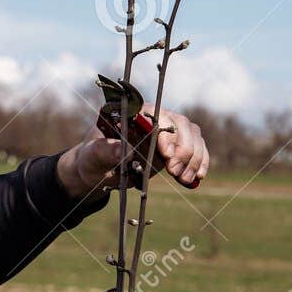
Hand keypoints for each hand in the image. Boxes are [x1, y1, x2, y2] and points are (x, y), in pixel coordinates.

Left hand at [57, 110, 208, 198]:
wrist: (98, 171)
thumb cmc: (92, 159)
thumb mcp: (92, 157)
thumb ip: (105, 152)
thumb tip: (124, 151)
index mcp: (131, 113)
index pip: (155, 114)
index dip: (165, 132)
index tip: (166, 155)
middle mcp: (152, 117)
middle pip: (179, 123)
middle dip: (182, 148)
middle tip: (175, 172)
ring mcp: (166, 131)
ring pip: (192, 134)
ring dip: (193, 157)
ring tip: (184, 178)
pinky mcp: (175, 146)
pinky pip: (196, 147)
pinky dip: (200, 161)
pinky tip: (197, 177)